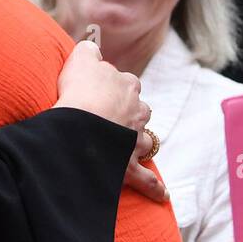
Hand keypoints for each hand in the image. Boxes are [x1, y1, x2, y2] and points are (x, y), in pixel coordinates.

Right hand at [53, 39, 163, 201]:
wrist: (82, 122)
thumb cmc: (80, 90)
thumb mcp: (80, 58)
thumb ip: (88, 50)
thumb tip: (92, 46)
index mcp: (126, 86)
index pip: (126, 82)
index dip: (113, 87)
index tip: (101, 91)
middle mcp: (137, 111)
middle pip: (139, 110)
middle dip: (130, 114)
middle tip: (113, 118)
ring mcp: (134, 139)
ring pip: (144, 140)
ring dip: (139, 143)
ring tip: (132, 149)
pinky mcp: (128, 165)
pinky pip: (146, 178)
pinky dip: (154, 187)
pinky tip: (162, 195)